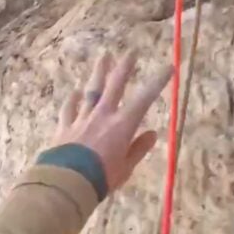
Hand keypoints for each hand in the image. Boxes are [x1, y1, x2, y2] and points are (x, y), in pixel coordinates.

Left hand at [51, 52, 172, 190]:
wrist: (67, 181)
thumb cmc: (102, 178)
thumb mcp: (126, 168)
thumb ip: (138, 149)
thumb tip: (152, 134)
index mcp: (121, 125)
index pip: (144, 99)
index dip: (157, 82)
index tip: (168, 67)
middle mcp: (102, 116)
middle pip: (115, 85)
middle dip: (124, 67)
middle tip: (131, 52)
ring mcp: (82, 118)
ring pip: (91, 91)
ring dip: (99, 73)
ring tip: (104, 57)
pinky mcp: (65, 126)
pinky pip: (69, 109)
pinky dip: (73, 100)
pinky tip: (75, 92)